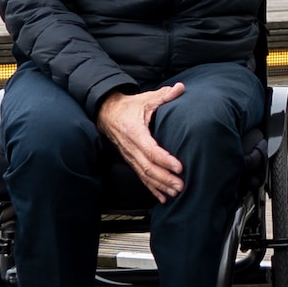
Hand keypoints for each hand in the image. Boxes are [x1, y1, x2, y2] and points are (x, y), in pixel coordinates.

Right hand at [97, 84, 184, 200]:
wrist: (107, 114)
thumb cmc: (129, 107)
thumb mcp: (146, 99)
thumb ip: (164, 95)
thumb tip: (181, 88)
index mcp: (135, 132)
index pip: (151, 150)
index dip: (165, 160)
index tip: (179, 167)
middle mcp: (131, 148)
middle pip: (148, 167)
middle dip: (165, 178)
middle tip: (181, 185)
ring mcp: (130, 156)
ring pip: (144, 175)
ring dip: (160, 185)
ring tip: (175, 193)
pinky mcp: (130, 161)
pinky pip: (141, 177)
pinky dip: (152, 188)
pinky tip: (162, 198)